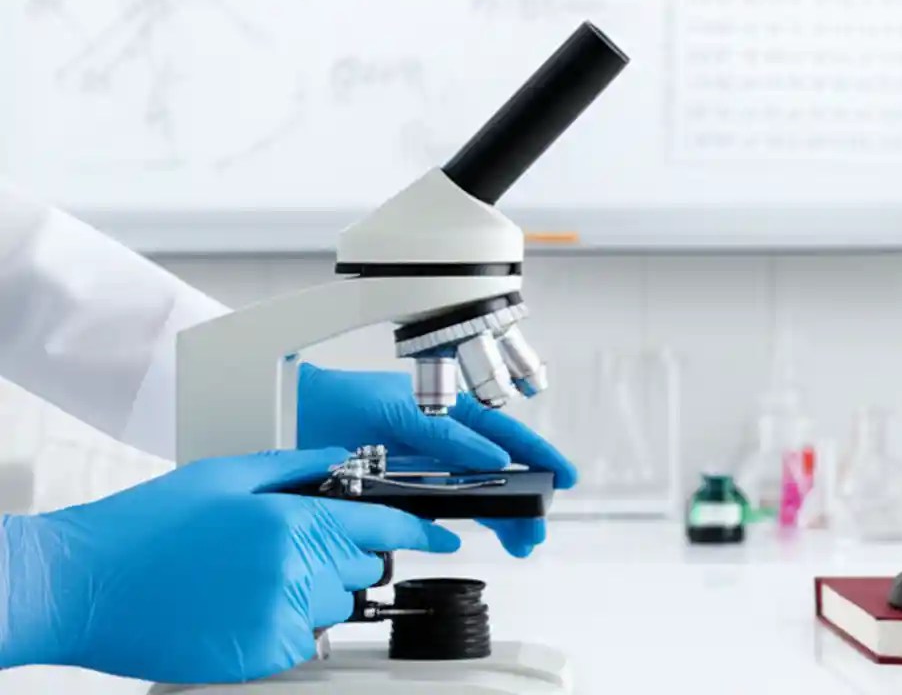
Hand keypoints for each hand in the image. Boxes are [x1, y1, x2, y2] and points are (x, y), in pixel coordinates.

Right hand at [0, 448, 459, 683]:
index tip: (446, 539)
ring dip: (315, 593)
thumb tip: (345, 459)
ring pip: (337, 607)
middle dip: (344, 557)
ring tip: (254, 577)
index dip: (422, 533)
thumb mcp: (225, 475)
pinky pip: (306, 642)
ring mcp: (281, 618)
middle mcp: (296, 570)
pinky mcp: (263, 656)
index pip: (385, 528)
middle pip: (363, 569)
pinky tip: (244, 605)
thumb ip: (297, 466)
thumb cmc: (147, 527)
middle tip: (293, 547)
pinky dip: (289, 626)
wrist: (85, 583)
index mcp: (293, 519)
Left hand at [297, 363, 575, 556]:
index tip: (564, 475)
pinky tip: (471, 536)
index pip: (507, 435)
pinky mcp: (407, 489)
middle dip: (524, 500)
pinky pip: (447, 506)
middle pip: (501, 472)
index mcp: (451, 412)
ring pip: (478, 493)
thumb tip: (492, 458)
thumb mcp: (399, 409)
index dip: (539, 455)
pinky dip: (465, 522)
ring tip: (518, 541)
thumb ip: (446, 434)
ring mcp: (429, 466)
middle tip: (536, 528)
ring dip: (501, 517)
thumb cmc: (345, 399)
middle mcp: (445, 441)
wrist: (298, 416)